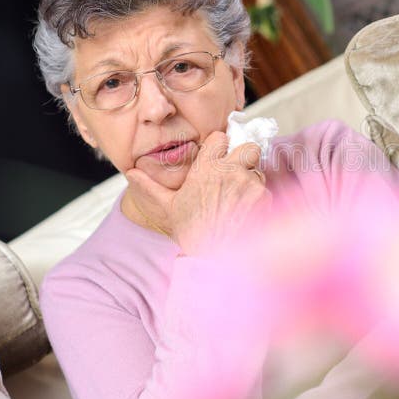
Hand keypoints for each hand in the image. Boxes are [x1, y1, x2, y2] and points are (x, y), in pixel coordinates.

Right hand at [125, 131, 270, 255]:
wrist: (214, 260)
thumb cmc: (192, 233)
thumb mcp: (168, 207)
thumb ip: (151, 186)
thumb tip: (132, 173)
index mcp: (206, 168)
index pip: (220, 137)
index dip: (221, 146)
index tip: (220, 157)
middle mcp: (230, 171)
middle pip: (249, 148)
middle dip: (246, 157)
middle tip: (238, 174)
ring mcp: (249, 183)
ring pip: (259, 170)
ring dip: (252, 181)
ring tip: (238, 201)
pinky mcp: (263, 198)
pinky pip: (266, 190)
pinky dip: (259, 200)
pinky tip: (246, 213)